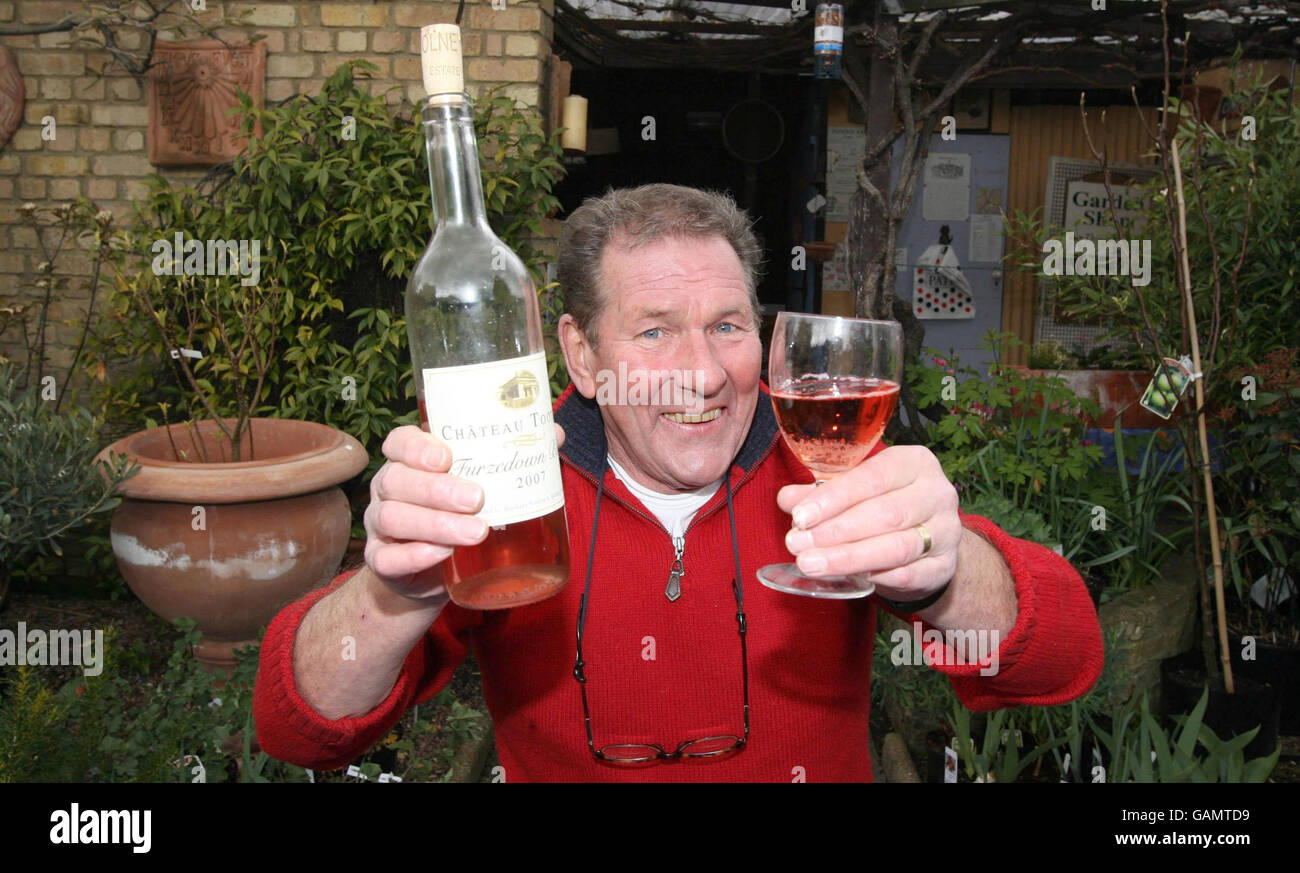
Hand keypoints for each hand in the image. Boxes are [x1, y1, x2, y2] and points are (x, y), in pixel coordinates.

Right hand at [364, 424, 566, 598]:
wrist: (432, 573)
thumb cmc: (459, 515)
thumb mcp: (481, 484)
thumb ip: (511, 457)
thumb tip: (554, 433)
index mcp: (410, 461)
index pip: (400, 441)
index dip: (417, 447)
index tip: (446, 457)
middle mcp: (389, 488)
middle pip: (397, 479)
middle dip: (437, 489)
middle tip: (477, 499)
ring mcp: (379, 525)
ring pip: (393, 517)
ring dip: (435, 524)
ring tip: (475, 532)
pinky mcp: (382, 561)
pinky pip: (386, 558)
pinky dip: (414, 555)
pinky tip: (441, 554)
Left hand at [777, 445, 960, 602]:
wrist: (932, 542)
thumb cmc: (887, 506)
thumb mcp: (856, 491)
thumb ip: (822, 493)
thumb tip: (788, 498)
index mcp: (914, 463)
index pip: (871, 478)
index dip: (833, 498)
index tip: (800, 517)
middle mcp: (937, 493)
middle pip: (885, 514)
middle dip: (835, 531)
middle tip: (797, 544)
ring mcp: (947, 531)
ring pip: (896, 547)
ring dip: (849, 558)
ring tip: (811, 564)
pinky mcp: (946, 566)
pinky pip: (909, 575)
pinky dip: (877, 577)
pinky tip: (849, 578)